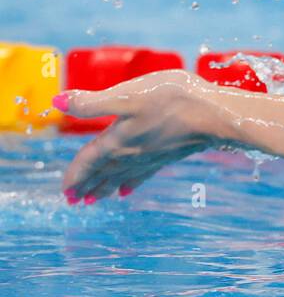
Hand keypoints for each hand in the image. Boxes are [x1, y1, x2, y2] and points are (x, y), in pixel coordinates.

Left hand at [58, 70, 221, 203]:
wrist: (215, 114)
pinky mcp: (167, 157)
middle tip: (73, 201)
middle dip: (87, 186)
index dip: (75, 174)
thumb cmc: (172, 99)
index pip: (88, 161)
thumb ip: (91, 102)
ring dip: (105, 189)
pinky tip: (128, 190)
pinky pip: (142, 175)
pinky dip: (131, 184)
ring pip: (121, 178)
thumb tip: (56, 103)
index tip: (64, 190)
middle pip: (103, 174)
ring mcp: (150, 157)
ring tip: (93, 200)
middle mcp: (131, 154)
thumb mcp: (126, 95)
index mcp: (116, 140)